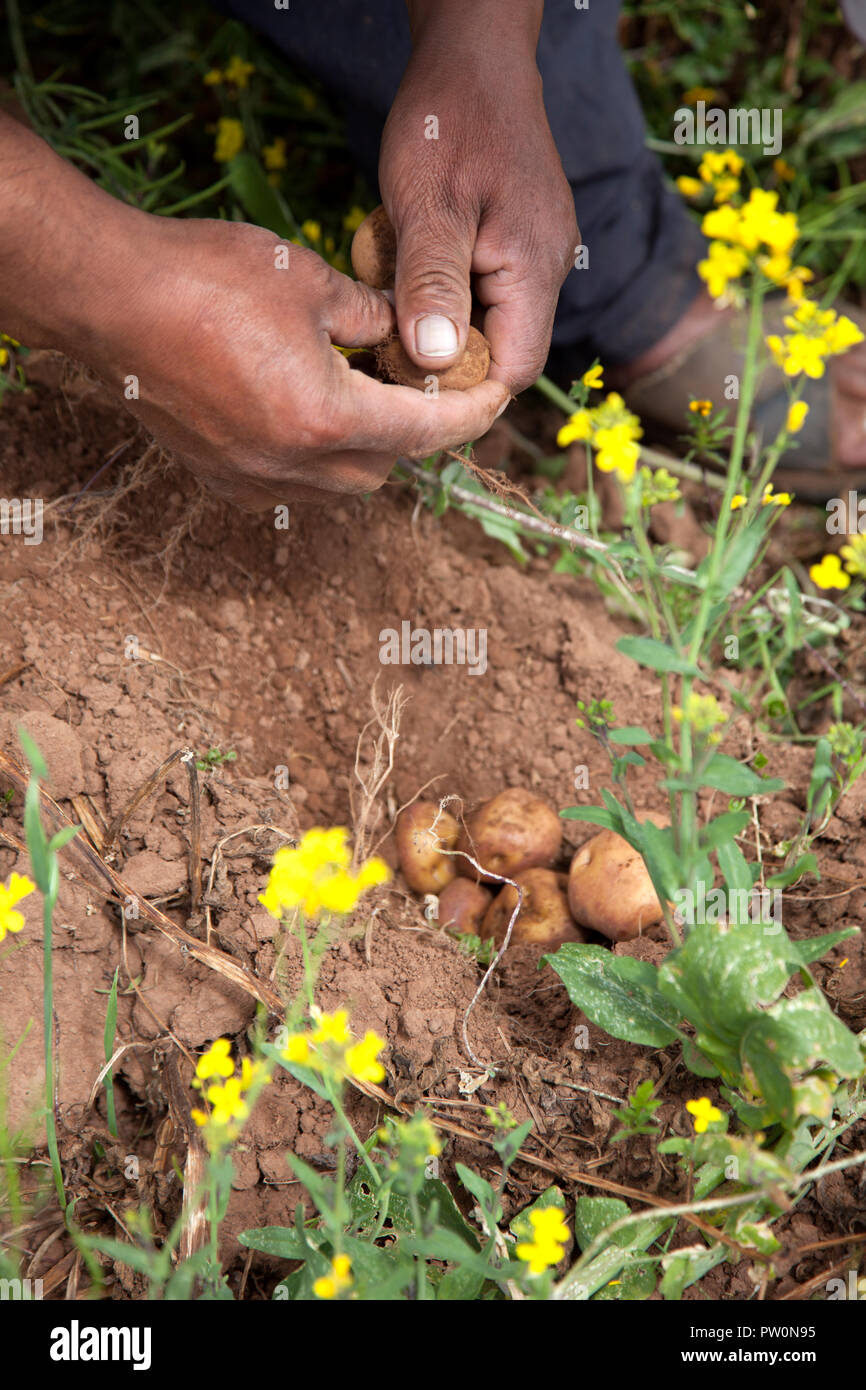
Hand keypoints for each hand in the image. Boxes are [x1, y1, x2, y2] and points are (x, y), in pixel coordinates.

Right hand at [0, 116, 507, 509]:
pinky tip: (305, 412)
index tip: (497, 397)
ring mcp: (251, 478)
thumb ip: (372, 318)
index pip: (425, 431)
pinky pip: (291, 485)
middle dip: (411, 429)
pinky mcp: (220, 477)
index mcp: (326, 419)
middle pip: (386, 466)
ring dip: (363, 447)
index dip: (471, 413)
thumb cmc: (207, 278)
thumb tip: (405, 336)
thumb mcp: (311, 279)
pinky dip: (315, 459)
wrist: (112, 299)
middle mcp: (292, 466)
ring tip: (357, 390)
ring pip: (340, 484)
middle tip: (415, 379)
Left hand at [379, 13, 577, 394]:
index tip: (408, 386)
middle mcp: (550, 270)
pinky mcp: (519, 239)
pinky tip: (413, 253)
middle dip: (444, 349)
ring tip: (397, 272)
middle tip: (387, 323)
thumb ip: (432, 286)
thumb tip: (436, 363)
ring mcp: (537, 254)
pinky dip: (444, 283)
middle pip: (500, 349)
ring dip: (439, 312)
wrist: (474, 55)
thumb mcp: (426, 205)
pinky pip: (483, 285)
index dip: (465, 392)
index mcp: (536, 270)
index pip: (513, 370)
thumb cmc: (446, 121)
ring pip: (488, 319)